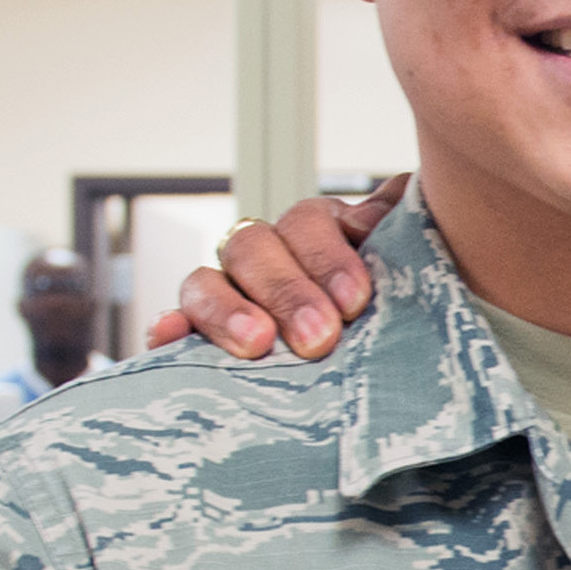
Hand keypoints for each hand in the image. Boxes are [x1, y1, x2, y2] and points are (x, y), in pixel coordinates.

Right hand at [146, 174, 410, 360]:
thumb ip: (400, 228)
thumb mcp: (402, 270)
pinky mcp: (196, 340)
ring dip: (227, 311)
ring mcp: (225, 297)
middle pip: (254, 248)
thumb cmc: (390, 315)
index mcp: (315, 234)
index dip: (327, 257)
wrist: (380, 375)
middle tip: (317, 338)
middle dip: (286, 292)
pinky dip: (168, 330)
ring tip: (257, 343)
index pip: (307, 223)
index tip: (356, 301)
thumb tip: (398, 194)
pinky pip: (172, 327)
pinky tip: (169, 335)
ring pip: (205, 282)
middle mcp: (265, 258)